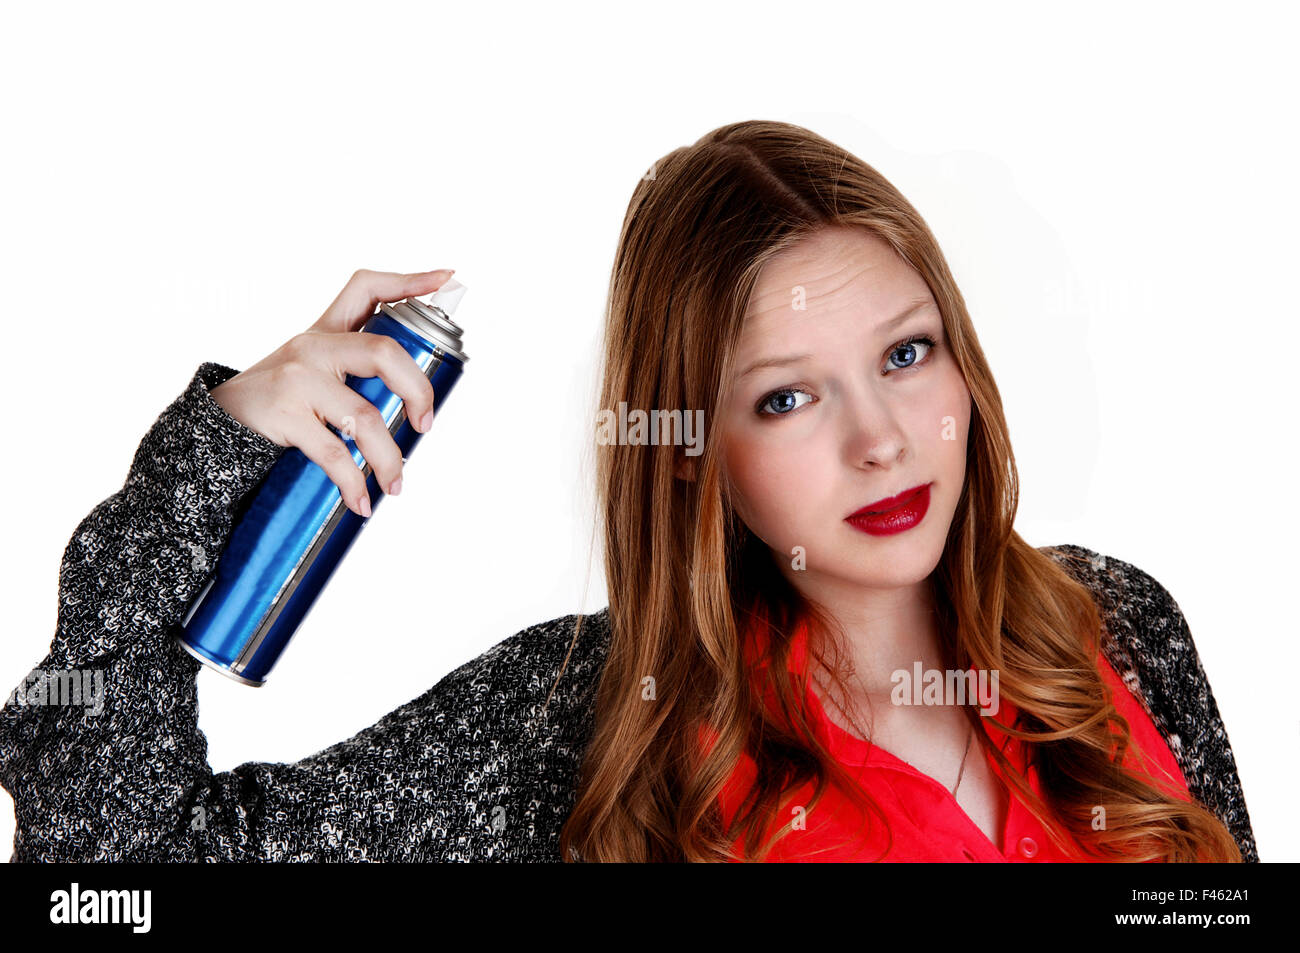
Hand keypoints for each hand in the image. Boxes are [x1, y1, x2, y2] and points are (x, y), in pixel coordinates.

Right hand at [210, 268, 455, 516]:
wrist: (215, 426)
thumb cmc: (277, 399)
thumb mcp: (309, 367)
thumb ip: (352, 368)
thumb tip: (414, 400)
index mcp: (326, 331)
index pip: (367, 288)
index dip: (409, 281)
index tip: (445, 277)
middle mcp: (313, 347)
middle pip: (384, 353)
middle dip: (419, 391)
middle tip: (426, 424)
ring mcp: (297, 379)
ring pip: (364, 417)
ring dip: (389, 459)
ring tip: (396, 484)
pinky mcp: (284, 414)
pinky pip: (335, 453)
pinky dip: (355, 482)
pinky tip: (362, 500)